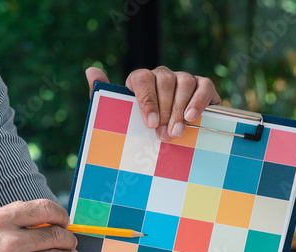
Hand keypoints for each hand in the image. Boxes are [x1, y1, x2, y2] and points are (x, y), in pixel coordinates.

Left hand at [85, 66, 220, 141]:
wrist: (171, 138)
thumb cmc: (141, 128)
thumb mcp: (120, 117)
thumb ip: (103, 96)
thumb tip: (90, 70)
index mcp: (141, 81)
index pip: (141, 78)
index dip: (147, 100)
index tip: (150, 123)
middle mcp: (162, 76)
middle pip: (164, 80)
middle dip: (164, 110)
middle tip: (164, 135)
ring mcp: (183, 79)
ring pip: (184, 82)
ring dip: (180, 109)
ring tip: (177, 132)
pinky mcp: (203, 86)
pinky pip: (204, 86)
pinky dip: (199, 101)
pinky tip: (193, 118)